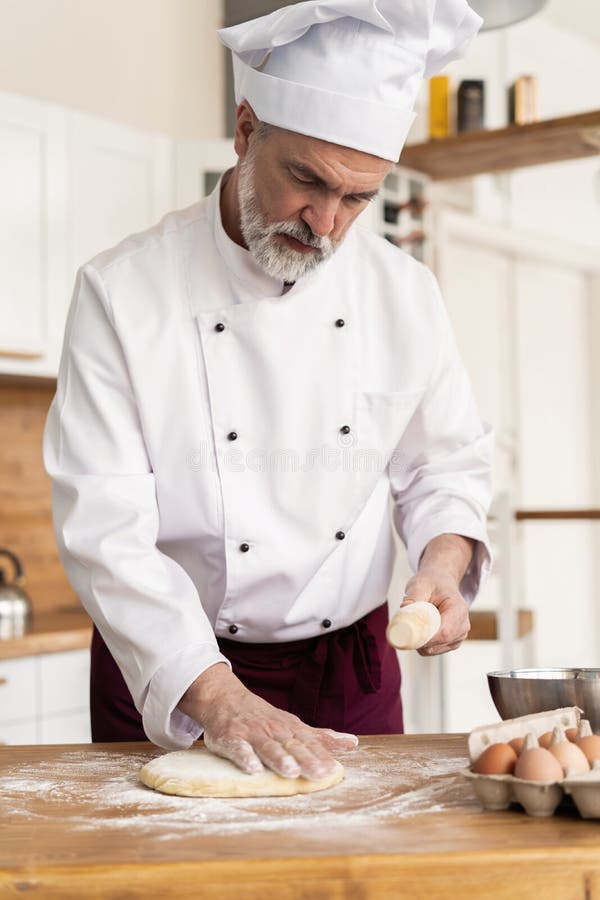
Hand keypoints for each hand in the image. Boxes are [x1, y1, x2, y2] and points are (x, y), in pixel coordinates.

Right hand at [177, 663, 357, 779]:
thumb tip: (353, 743)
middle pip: (292, 746)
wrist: (224, 697)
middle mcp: (273, 729)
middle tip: (321, 774)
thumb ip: (320, 737)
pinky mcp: (231, 738)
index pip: (309, 743)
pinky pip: (239, 749)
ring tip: (292, 772)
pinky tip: (253, 769)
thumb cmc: (262, 717)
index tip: (336, 769)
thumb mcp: (292, 723)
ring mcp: (252, 733)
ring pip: (268, 747)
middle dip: (307, 760)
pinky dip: (245, 758)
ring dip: (280, 758)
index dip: (322, 755)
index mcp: (290, 728)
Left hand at [402, 567, 469, 655]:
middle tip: (403, 626)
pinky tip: (419, 628)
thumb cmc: (432, 582)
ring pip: (433, 650)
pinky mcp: (451, 643)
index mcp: (459, 610)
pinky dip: (422, 643)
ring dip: (419, 641)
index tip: (406, 635)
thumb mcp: (421, 584)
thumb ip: (413, 598)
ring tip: (414, 622)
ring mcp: (458, 637)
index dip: (425, 638)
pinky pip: (432, 650)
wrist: (441, 582)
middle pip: (438, 643)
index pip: (444, 632)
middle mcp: (463, 626)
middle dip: (418, 640)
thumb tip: (403, 613)